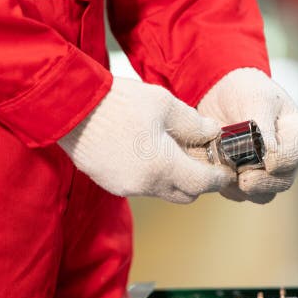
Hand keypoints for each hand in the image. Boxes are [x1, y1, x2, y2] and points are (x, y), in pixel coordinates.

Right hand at [59, 77, 232, 201]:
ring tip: (174, 151)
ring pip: (162, 191)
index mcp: (163, 167)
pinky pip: (141, 187)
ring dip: (173, 178)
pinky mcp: (109, 183)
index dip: (218, 178)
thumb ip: (193, 123)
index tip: (226, 170)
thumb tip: (212, 132)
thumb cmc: (118, 102)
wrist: (70, 106)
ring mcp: (125, 187)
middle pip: (184, 194)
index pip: (202, 184)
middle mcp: (145, 185)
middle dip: (198, 181)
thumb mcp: (164, 105)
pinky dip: (152, 176)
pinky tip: (148, 152)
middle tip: (203, 160)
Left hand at [197, 68, 297, 203]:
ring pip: (262, 194)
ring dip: (242, 186)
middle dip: (260, 181)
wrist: (222, 97)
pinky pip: (240, 195)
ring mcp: (269, 173)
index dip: (282, 160)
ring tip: (226, 168)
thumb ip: (263, 124)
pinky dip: (227, 187)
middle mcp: (289, 158)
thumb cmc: (246, 91)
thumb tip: (270, 153)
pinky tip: (218, 169)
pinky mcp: (247, 181)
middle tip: (242, 176)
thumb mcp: (256, 99)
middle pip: (282, 181)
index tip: (266, 159)